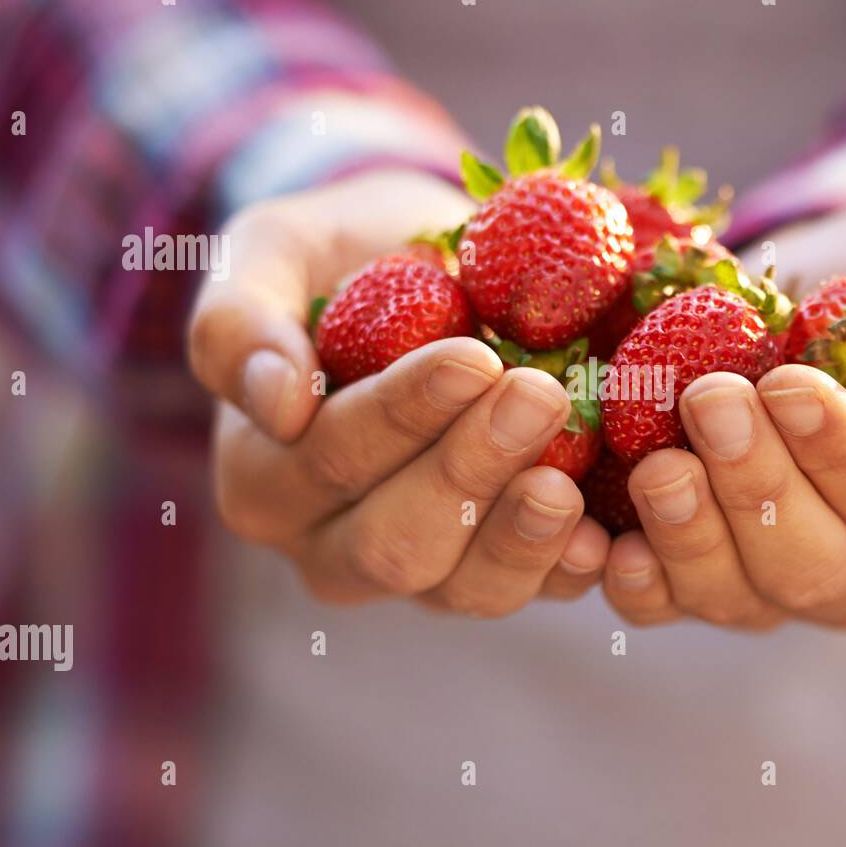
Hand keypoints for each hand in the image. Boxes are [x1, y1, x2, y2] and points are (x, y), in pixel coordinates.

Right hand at [188, 170, 609, 612]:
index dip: (403, 416)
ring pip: (467, 588)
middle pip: (397, 544)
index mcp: (266, 481)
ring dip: (524, 534)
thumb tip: (275, 405)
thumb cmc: (342, 258)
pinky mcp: (498, 568)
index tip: (472, 360)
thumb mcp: (270, 255)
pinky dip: (572, 566)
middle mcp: (335, 547)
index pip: (333, 459)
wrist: (432, 274)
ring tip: (568, 477)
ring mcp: (425, 570)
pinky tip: (608, 534)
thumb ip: (237, 322)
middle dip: (470, 472)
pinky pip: (535, 591)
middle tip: (538, 397)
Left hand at [602, 204, 845, 628]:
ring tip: (654, 464)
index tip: (788, 384)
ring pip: (737, 598)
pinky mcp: (703, 573)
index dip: (844, 457)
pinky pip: (665, 602)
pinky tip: (601, 541)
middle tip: (710, 403)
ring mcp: (779, 584)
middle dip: (758, 492)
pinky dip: (631, 578)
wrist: (834, 297)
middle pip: (814, 570)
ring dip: (689, 537)